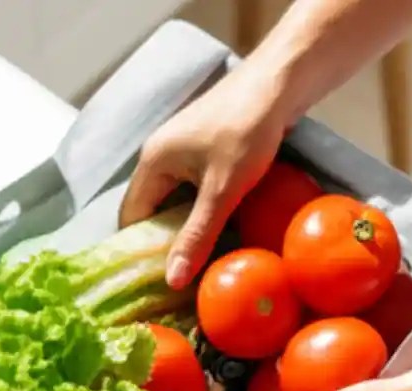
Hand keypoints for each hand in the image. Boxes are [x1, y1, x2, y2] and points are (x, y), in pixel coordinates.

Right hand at [119, 68, 290, 287]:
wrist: (279, 84)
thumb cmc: (247, 133)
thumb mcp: (222, 191)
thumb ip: (196, 236)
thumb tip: (172, 281)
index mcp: (152, 163)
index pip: (132, 217)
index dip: (141, 251)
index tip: (157, 283)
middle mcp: (159, 157)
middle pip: (151, 211)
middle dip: (164, 244)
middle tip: (181, 281)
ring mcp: (183, 153)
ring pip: (175, 202)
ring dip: (186, 229)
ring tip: (199, 265)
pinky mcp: (205, 152)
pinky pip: (193, 191)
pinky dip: (201, 213)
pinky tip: (219, 233)